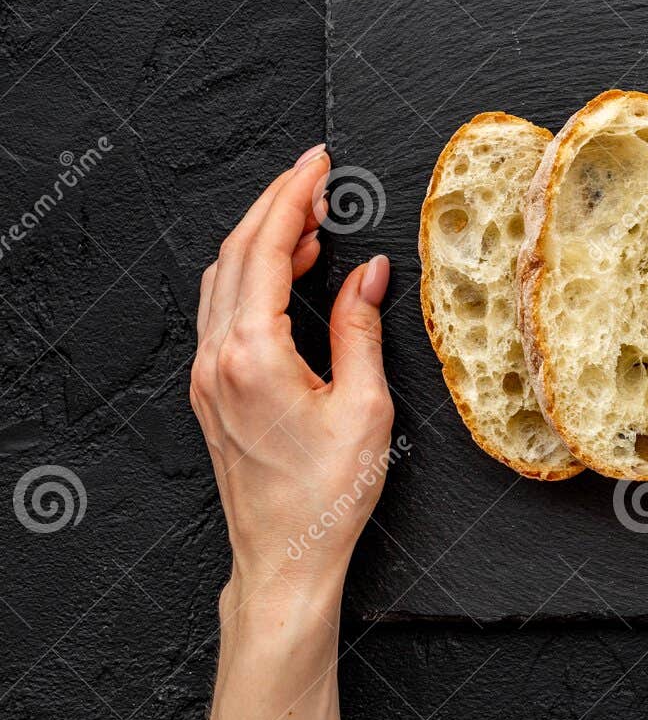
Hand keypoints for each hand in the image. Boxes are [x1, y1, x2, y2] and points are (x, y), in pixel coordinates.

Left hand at [190, 144, 393, 629]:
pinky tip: (287, 275)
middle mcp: (217, 358)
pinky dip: (252, 277)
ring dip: (261, 240)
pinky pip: (223, 311)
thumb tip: (368, 274)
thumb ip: (361, 331)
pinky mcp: (212, 392)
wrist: (284, 557)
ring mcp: (208, 375)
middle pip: (236, 254)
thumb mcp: (365, 408)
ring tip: (309, 220)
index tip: (316, 162)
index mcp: (252, 354)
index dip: (293, 197)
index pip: (267, 250)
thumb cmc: (326, 496)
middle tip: (313, 175)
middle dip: (275, 205)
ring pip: (222, 280)